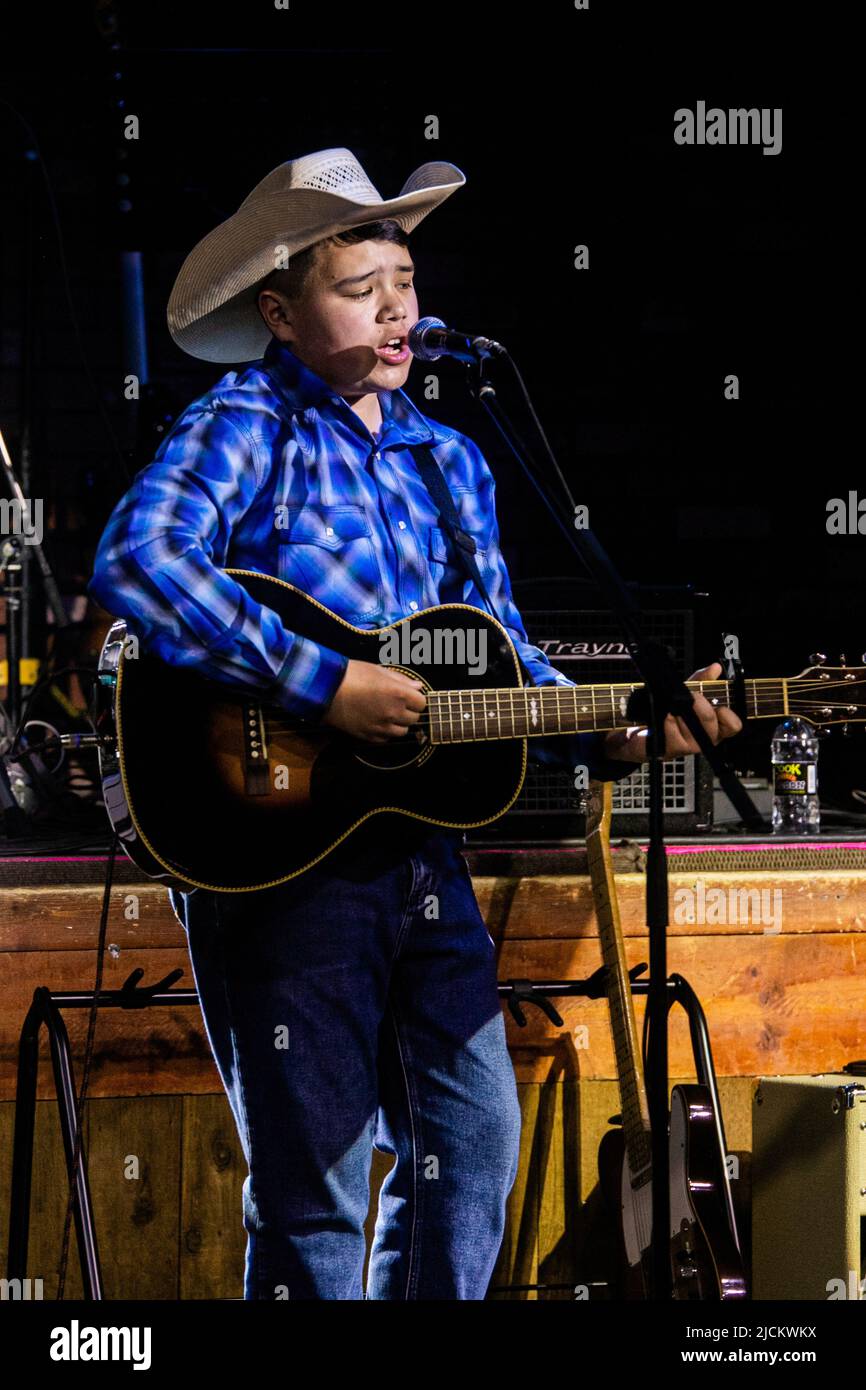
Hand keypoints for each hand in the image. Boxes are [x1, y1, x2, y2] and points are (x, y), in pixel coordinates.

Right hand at [322, 658, 426, 742]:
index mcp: (398, 694)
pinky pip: (386, 739)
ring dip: (398, 723)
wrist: (325, 689)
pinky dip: (384, 731)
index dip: (415, 698)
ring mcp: (381, 727)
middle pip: (413, 718)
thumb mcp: (378, 670)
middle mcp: (392, 712)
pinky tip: (376, 720)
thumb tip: (417, 686)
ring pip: (402, 731)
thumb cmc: (351, 675)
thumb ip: (401, 680)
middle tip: (396, 703)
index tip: (408, 695)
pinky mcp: (368, 736)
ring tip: (386, 712)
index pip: (421, 703)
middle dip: (408, 711)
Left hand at [602, 661, 742, 763]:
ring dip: (682, 713)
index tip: (720, 706)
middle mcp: (703, 739)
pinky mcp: (670, 750)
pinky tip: (665, 716)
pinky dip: (669, 722)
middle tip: (693, 696)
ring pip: (692, 730)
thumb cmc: (669, 711)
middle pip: (711, 726)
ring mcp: (687, 747)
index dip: (729, 716)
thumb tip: (715, 667)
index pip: (733, 726)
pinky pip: (674, 735)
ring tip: (674, 707)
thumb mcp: (686, 691)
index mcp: (714, 726)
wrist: (640, 728)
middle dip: (701, 707)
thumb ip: (702, 679)